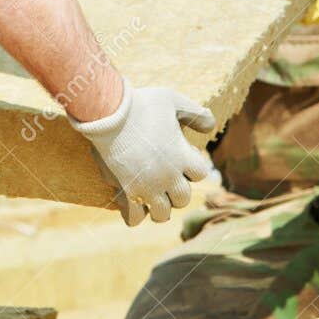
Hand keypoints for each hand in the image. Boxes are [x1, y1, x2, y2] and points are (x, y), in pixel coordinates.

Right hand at [70, 79, 216, 226]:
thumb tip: (211, 127)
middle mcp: (167, 176)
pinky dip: (136, 215)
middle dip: (178, 189)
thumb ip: (195, 113)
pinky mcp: (125, 192)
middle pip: (183, 198)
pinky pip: (134, 218)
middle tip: (167, 178)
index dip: (194, 166)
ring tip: (154, 197)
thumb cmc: (141, 104)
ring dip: (161, 207)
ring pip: (163, 214)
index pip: (201, 173)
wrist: (108, 113)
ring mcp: (146, 187)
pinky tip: (133, 204)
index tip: (182, 156)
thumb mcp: (173, 100)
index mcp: (181, 156)